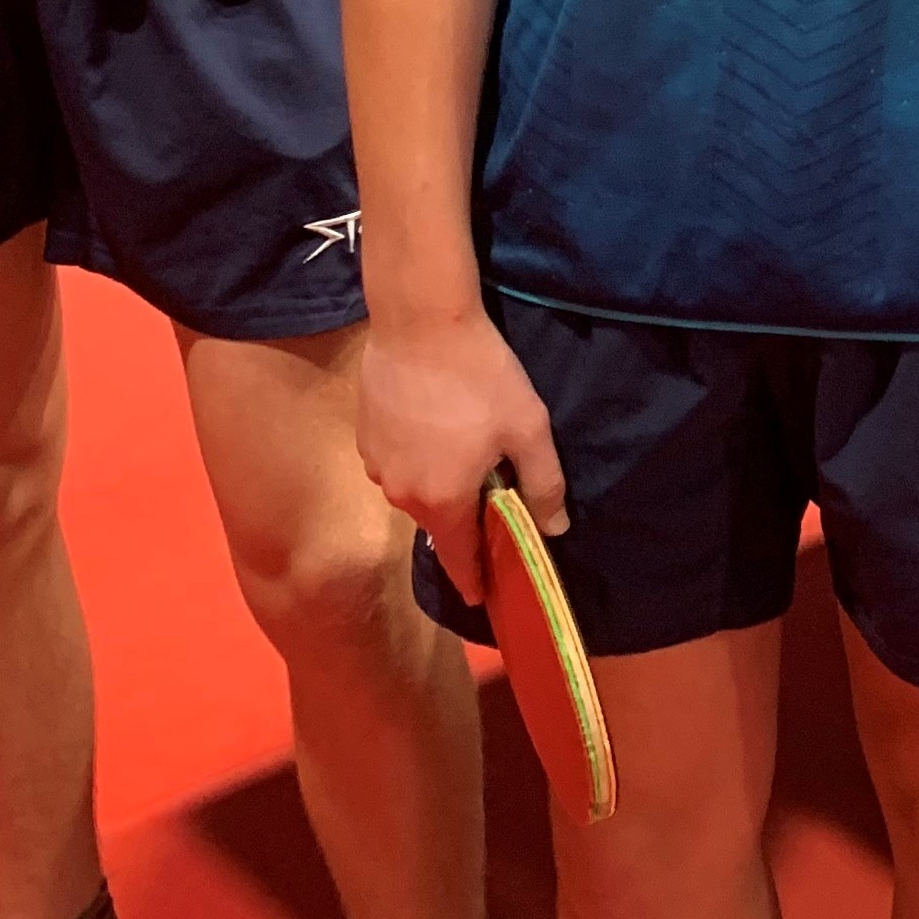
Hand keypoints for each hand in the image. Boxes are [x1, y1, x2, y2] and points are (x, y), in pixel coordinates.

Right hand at [359, 305, 565, 603]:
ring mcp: (377, 466)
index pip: (458, 560)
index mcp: (443, 501)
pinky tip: (436, 426)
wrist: (421, 321)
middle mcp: (402, 494)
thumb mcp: (529, 428)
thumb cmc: (482, 376)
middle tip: (491, 496)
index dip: (474, 579)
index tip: (484, 597)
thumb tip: (554, 531)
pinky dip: (417, 457)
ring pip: (415, 491)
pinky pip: (397, 463)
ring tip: (464, 451)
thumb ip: (544, 485)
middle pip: (438, 523)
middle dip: (463, 519)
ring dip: (438, 484)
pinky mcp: (365, 436)